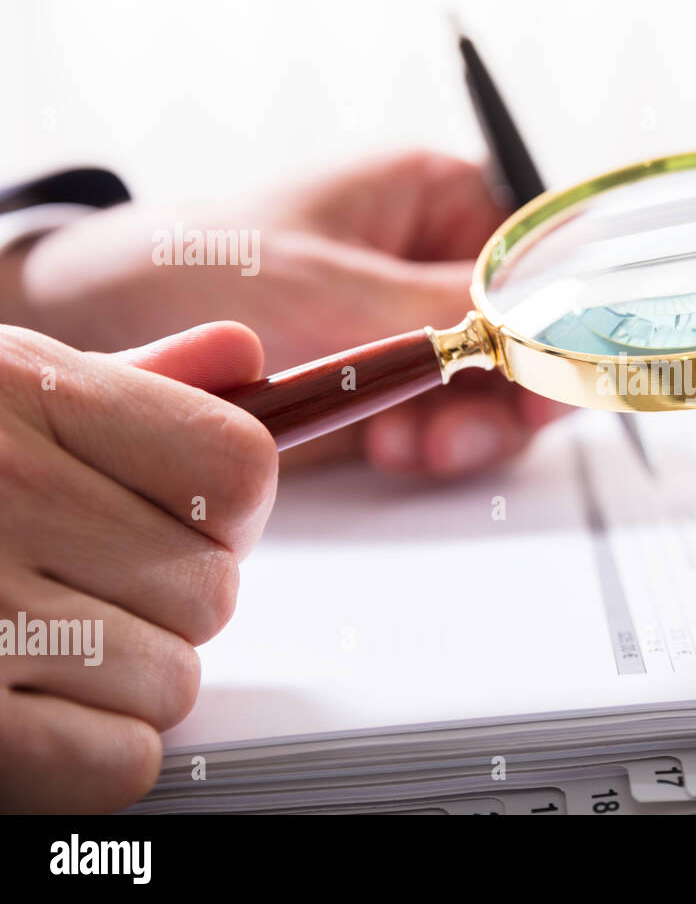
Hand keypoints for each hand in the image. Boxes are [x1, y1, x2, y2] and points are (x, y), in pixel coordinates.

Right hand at [0, 322, 276, 811]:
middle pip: (213, 591)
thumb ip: (133, 384)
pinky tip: (32, 705)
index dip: (230, 507)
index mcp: (29, 398)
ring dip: (127, 676)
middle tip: (88, 581)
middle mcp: (3, 498)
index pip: (239, 470)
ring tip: (39, 638)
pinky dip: (93, 751)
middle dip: (169, 596)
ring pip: (173, 684)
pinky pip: (115, 764)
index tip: (186, 516)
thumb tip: (243, 360)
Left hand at [9, 151, 567, 476]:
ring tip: (413, 446)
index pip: (539, 261)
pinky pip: (443, 426)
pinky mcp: (380, 387)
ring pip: (490, 392)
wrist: (97, 327)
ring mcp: (409, 331)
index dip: (557, 319)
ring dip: (466, 429)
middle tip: (467, 429)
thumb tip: (543, 325)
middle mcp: (432, 265)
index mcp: (436, 201)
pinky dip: (432, 447)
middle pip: (524, 337)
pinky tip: (394, 451)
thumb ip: (447, 309)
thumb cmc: (198, 263)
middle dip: (503, 393)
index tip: (548, 372)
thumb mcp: (334, 285)